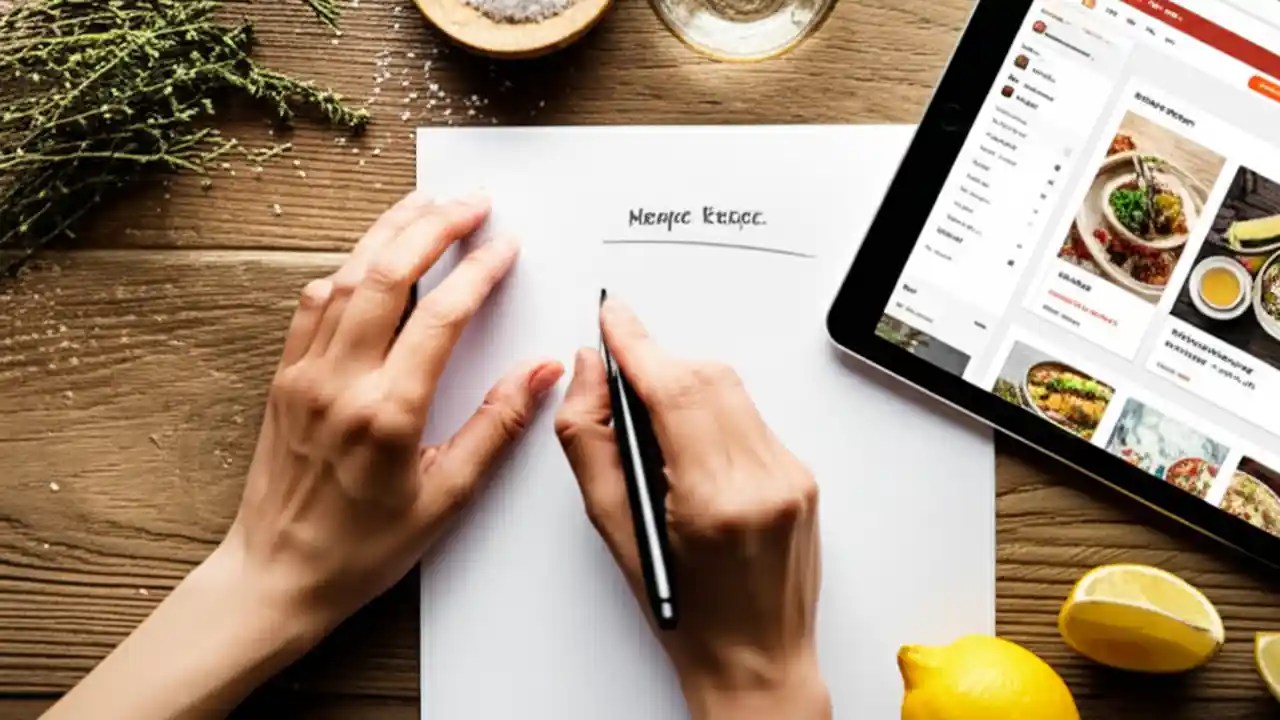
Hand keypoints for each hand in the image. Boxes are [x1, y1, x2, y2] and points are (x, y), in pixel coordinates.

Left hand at [44, 190, 562, 719]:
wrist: (278, 575)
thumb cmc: (360, 549)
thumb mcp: (446, 499)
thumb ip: (496, 427)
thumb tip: (540, 373)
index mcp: (387, 413)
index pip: (441, 316)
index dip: (479, 272)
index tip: (506, 247)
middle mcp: (339, 382)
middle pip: (388, 275)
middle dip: (434, 225)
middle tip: (471, 201)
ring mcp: (304, 374)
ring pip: (346, 277)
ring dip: (388, 232)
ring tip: (425, 205)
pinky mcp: (285, 377)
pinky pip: (313, 303)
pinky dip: (347, 267)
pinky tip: (369, 256)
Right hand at [554, 298, 828, 719]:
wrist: (757, 660)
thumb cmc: (686, 614)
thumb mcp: (616, 533)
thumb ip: (592, 444)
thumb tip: (587, 374)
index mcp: (715, 499)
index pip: (672, 390)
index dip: (636, 344)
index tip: (611, 318)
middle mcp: (765, 479)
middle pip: (707, 378)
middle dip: (658, 364)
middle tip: (619, 376)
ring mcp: (793, 475)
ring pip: (731, 390)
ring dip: (685, 387)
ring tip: (651, 424)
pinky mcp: (804, 475)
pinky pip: (751, 417)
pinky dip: (712, 414)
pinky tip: (689, 447)